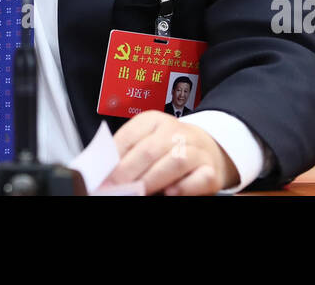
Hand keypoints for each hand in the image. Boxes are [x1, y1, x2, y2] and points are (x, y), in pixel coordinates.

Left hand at [100, 111, 238, 195]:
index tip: (103, 177)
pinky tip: (170, 193)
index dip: (114, 158)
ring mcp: (197, 150)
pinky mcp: (211, 171)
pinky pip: (200, 177)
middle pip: (150, 149)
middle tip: (116, 188)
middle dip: (129, 172)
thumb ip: (128, 154)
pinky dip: (184, 187)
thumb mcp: (146, 142)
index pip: (130, 136)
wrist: (208, 148)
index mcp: (153, 120)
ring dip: (153, 179)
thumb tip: (105, 175)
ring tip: (138, 192)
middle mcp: (176, 131)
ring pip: (175, 160)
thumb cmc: (167, 149)